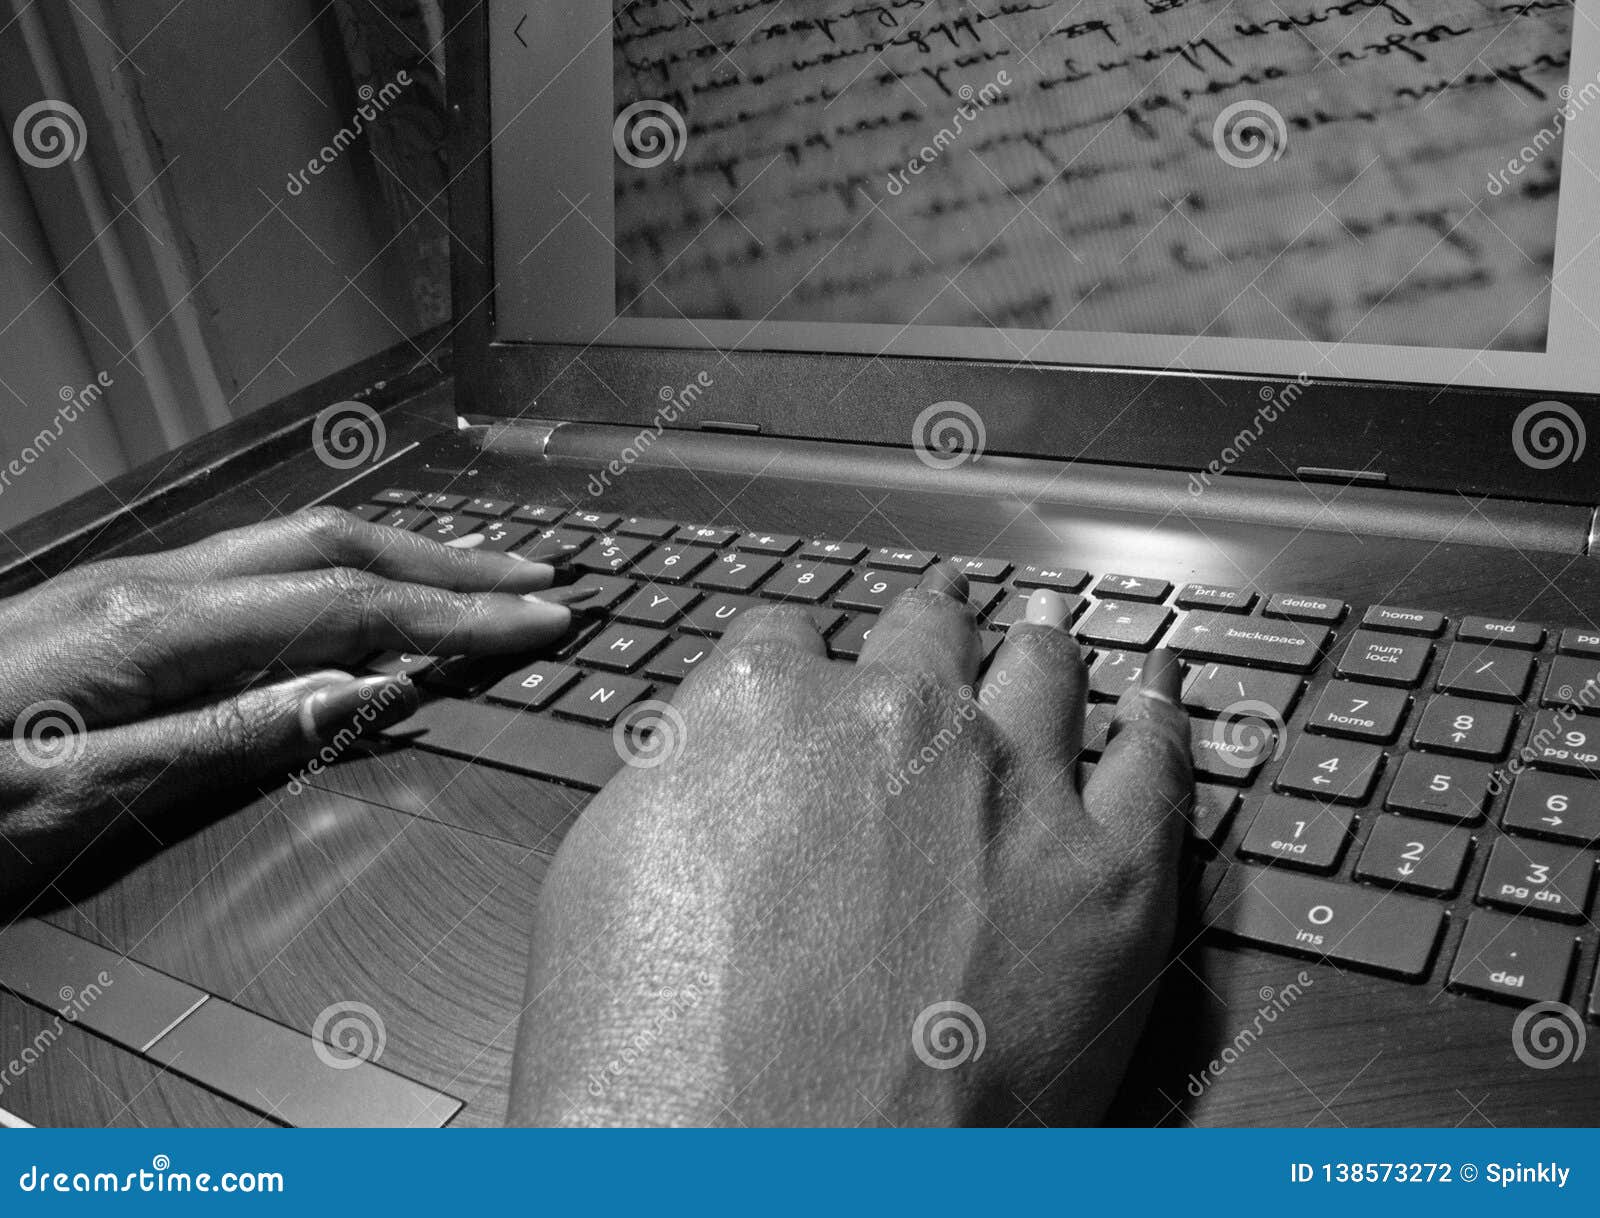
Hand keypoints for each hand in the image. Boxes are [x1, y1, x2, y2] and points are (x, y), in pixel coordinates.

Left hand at [0, 507, 576, 912]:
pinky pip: (267, 560)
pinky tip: (370, 585)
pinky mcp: (124, 602)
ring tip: (483, 570)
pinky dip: (349, 565)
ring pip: (307, 538)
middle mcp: (159, 584)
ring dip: (409, 552)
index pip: (351, 606)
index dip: (461, 616)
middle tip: (543, 575)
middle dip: (457, 562)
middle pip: (343, 545)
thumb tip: (359, 693)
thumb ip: (228, 736)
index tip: (543, 617)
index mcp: (158, 631)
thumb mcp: (79, 794)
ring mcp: (140, 583)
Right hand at [508, 565, 1192, 1126]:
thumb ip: (682, 779)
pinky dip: (1158, 722)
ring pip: (1041, 673)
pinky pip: (1156, 764)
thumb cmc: (659, 1064)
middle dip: (927, 632)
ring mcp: (1012, 790)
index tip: (817, 674)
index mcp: (764, 707)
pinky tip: (1155, 705)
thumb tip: (717, 754)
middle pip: (924, 637)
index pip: (789, 639)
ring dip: (1039, 652)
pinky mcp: (1109, 879)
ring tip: (1047, 638)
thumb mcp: (602, 877)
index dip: (802, 661)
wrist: (757, 1181)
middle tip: (943, 626)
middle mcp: (896, 721)